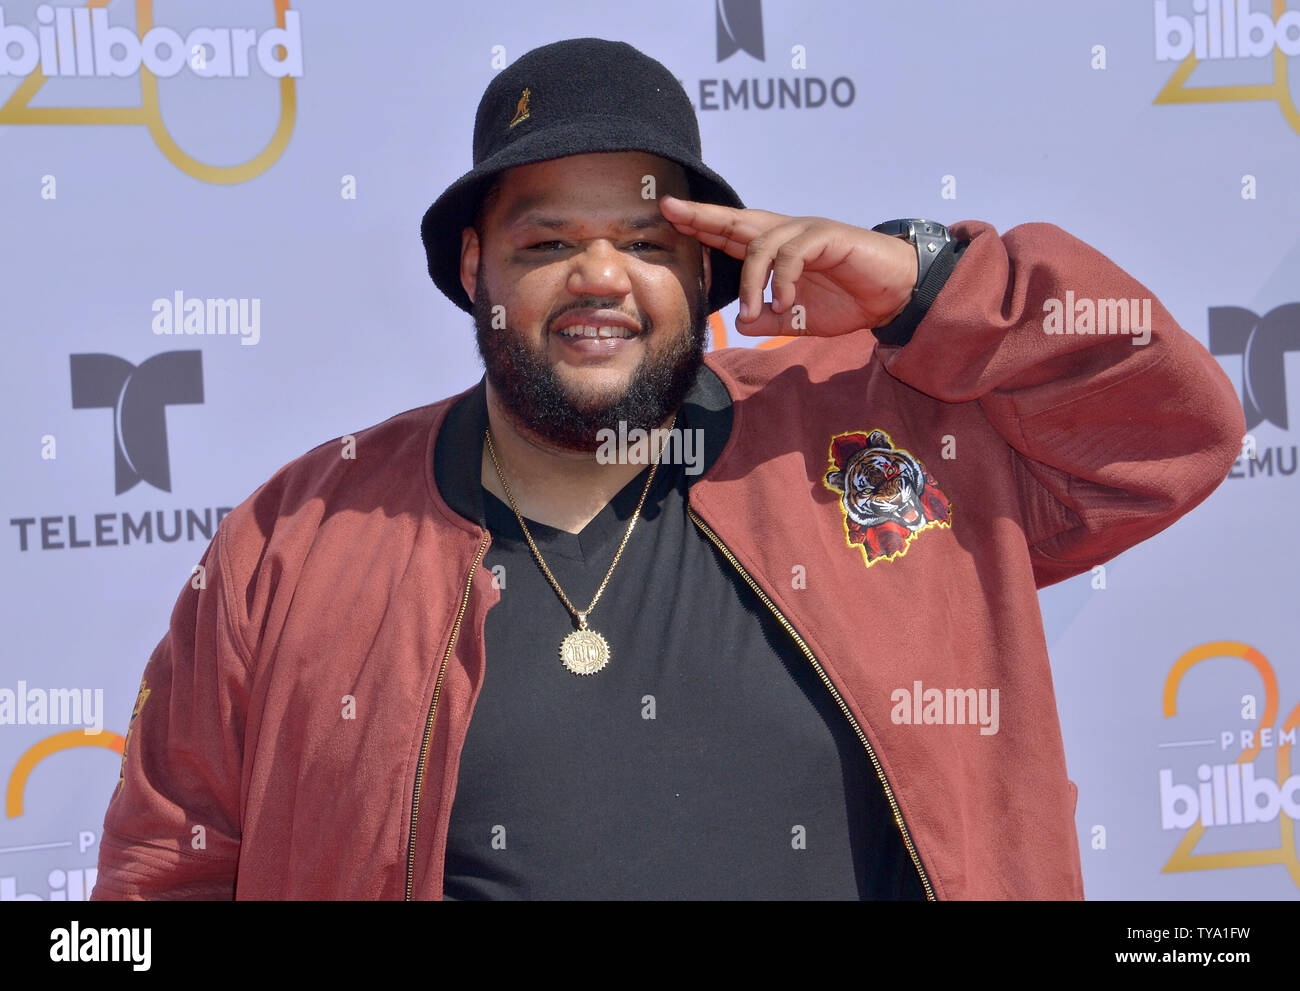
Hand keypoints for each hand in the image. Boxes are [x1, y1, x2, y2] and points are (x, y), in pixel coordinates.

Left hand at [659, 195, 918, 336]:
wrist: (893, 293)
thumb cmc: (847, 300)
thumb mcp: (798, 320)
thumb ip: (769, 321)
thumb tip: (741, 324)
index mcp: (775, 250)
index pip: (730, 234)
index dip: (701, 225)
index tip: (669, 216)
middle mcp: (786, 234)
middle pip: (736, 220)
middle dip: (702, 216)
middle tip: (671, 210)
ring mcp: (806, 231)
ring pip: (761, 245)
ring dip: (751, 282)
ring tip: (753, 313)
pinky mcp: (827, 236)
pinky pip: (792, 254)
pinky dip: (783, 280)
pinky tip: (785, 304)